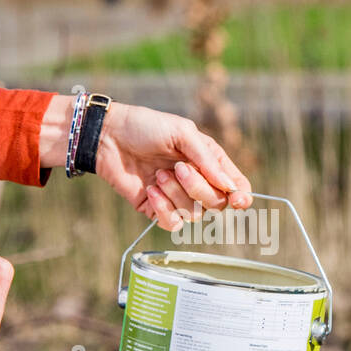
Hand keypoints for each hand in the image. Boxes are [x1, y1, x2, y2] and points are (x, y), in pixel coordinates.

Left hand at [95, 102, 252, 230]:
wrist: (109, 136)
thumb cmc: (146, 127)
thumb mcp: (182, 133)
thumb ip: (208, 160)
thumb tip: (231, 187)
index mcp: (209, 161)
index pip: (236, 186)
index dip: (241, 196)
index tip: (238, 200)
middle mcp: (196, 181)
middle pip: (216, 203)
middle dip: (198, 188)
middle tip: (177, 168)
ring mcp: (176, 197)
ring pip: (194, 214)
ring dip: (176, 194)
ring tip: (158, 174)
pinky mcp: (156, 209)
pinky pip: (172, 223)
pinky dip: (163, 208)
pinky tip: (151, 191)